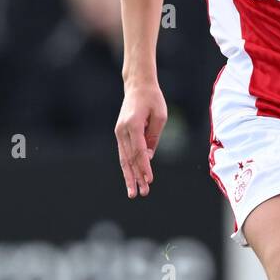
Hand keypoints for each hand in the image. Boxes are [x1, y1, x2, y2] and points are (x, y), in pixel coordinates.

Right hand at [115, 81, 166, 197]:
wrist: (138, 86)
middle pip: (129, 159)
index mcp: (133, 125)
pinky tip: (131, 179)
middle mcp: (123, 130)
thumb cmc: (152, 99)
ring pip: (124, 159)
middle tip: (141, 194)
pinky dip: (127, 167)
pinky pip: (123, 153)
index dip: (145, 168)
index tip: (150, 180)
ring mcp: (119, 132)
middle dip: (136, 178)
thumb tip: (149, 157)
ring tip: (134, 192)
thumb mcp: (160, 117)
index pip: (140, 151)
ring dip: (130, 176)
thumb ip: (154, 137)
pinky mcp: (120, 134)